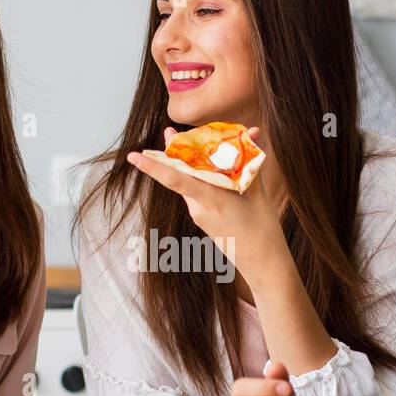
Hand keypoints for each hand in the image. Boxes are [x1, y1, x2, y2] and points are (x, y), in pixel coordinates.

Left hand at [126, 126, 282, 274]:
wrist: (262, 263)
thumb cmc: (262, 228)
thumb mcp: (257, 192)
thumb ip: (249, 162)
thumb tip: (251, 134)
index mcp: (209, 199)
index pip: (174, 180)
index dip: (152, 167)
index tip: (132, 156)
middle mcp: (198, 207)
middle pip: (180, 175)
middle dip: (173, 153)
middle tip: (170, 132)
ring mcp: (198, 215)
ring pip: (189, 183)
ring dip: (191, 164)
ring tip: (199, 145)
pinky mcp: (202, 220)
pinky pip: (197, 193)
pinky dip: (202, 179)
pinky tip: (216, 170)